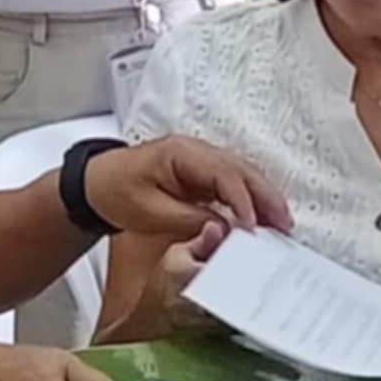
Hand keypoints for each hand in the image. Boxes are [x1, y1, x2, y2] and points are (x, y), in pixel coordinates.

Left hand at [85, 137, 291, 242]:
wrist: (95, 184)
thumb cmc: (116, 191)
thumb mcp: (149, 212)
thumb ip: (189, 220)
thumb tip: (225, 229)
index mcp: (181, 153)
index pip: (223, 174)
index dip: (242, 201)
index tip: (253, 226)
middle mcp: (197, 151)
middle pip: (241, 170)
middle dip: (266, 197)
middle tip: (284, 225)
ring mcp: (201, 161)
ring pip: (243, 175)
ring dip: (264, 198)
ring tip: (282, 225)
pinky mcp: (202, 174)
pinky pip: (233, 183)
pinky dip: (250, 199)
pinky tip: (262, 219)